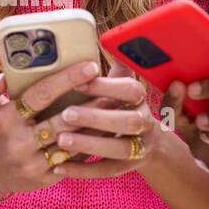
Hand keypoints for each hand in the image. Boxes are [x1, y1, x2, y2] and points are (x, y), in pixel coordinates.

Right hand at [0, 60, 101, 195]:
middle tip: (114, 89)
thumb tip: (4, 75)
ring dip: (96, 126)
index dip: (67, 80)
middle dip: (91, 104)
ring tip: (116, 109)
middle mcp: (20, 143)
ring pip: (73, 143)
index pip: (40, 95)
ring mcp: (33, 163)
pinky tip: (107, 133)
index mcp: (7, 120)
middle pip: (63, 121)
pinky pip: (73, 161)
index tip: (89, 67)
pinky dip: (90, 146)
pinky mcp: (45, 178)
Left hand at [42, 62, 169, 179]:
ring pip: (118, 149)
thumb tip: (108, 38)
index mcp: (140, 98)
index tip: (78, 82)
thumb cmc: (124, 106)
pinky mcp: (128, 167)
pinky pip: (107, 171)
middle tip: (65, 114)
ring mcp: (139, 147)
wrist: (149, 141)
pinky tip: (59, 167)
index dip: (106, 86)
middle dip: (97, 118)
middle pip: (128, 121)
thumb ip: (115, 69)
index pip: (130, 90)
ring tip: (61, 141)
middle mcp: (145, 122)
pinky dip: (83, 170)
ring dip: (89, 145)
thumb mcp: (123, 86)